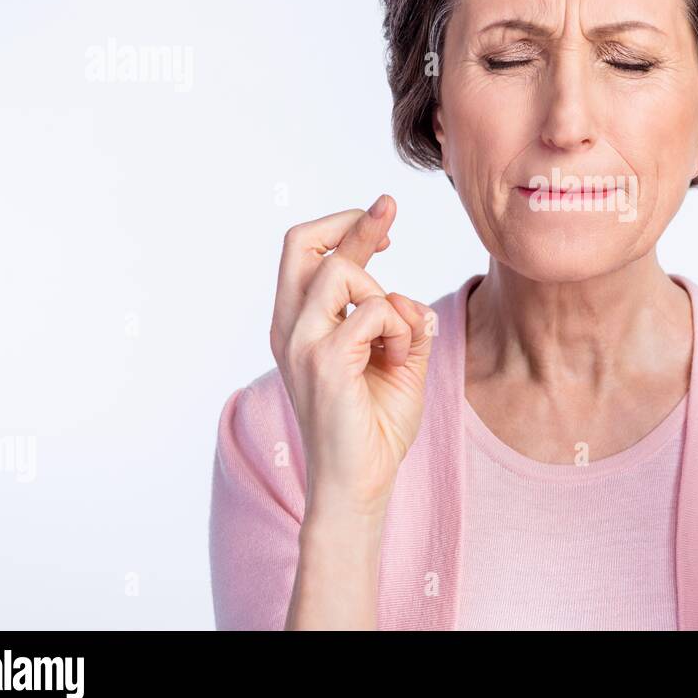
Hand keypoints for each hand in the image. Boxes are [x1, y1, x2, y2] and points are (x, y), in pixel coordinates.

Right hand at [269, 195, 434, 521]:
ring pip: (341, 270)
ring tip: (397, 339)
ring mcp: (301, 341)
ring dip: (385, 296)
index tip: (386, 218)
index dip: (348, 226)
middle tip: (387, 215)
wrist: (359, 482)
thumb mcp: (397, 358)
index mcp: (299, 323)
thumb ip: (400, 320)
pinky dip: (399, 326)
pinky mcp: (324, 359)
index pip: (312, 254)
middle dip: (348, 222)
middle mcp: (290, 326)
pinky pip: (372, 310)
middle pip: (299, 242)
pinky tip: (399, 357)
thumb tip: (408, 294)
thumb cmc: (374, 425)